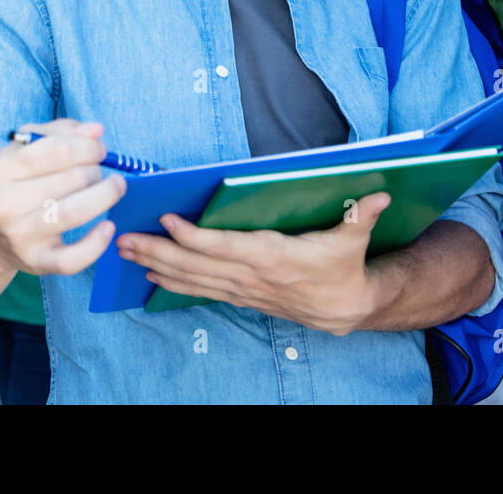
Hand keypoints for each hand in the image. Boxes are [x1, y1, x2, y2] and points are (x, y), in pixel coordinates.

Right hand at [0, 118, 125, 278]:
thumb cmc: (15, 184)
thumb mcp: (24, 151)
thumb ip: (59, 133)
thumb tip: (95, 130)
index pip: (58, 149)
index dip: (88, 146)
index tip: (99, 148)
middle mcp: (4, 204)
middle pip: (71, 179)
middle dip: (96, 170)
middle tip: (100, 171)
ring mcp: (20, 236)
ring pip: (75, 212)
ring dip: (105, 196)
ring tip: (115, 188)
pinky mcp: (36, 262)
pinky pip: (72, 259)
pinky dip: (97, 243)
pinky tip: (108, 227)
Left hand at [116, 192, 392, 334]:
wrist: (347, 307)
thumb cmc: (345, 266)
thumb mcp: (354, 239)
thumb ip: (361, 214)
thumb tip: (379, 194)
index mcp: (274, 257)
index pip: (225, 247)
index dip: (194, 237)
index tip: (168, 220)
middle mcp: (252, 276)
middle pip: (196, 265)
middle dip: (156, 251)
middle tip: (123, 237)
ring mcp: (242, 289)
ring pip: (191, 279)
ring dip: (155, 266)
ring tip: (125, 252)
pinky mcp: (240, 296)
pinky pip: (198, 291)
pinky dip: (171, 282)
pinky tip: (149, 274)